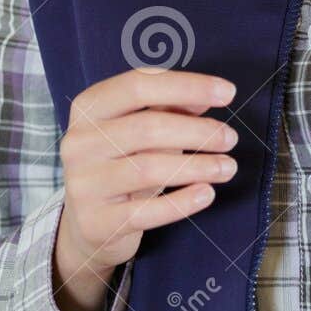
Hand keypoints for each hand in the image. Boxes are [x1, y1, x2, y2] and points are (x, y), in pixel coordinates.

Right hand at [53, 65, 238, 310]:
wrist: (89, 224)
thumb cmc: (122, 164)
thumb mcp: (141, 130)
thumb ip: (170, 108)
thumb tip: (206, 96)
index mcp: (88, 108)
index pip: (138, 85)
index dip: (187, 85)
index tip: (228, 93)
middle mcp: (79, 143)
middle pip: (146, 127)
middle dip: (197, 131)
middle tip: (230, 138)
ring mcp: (83, 184)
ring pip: (148, 169)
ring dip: (197, 166)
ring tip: (227, 167)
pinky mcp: (96, 222)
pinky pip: (146, 211)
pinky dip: (182, 202)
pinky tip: (207, 193)